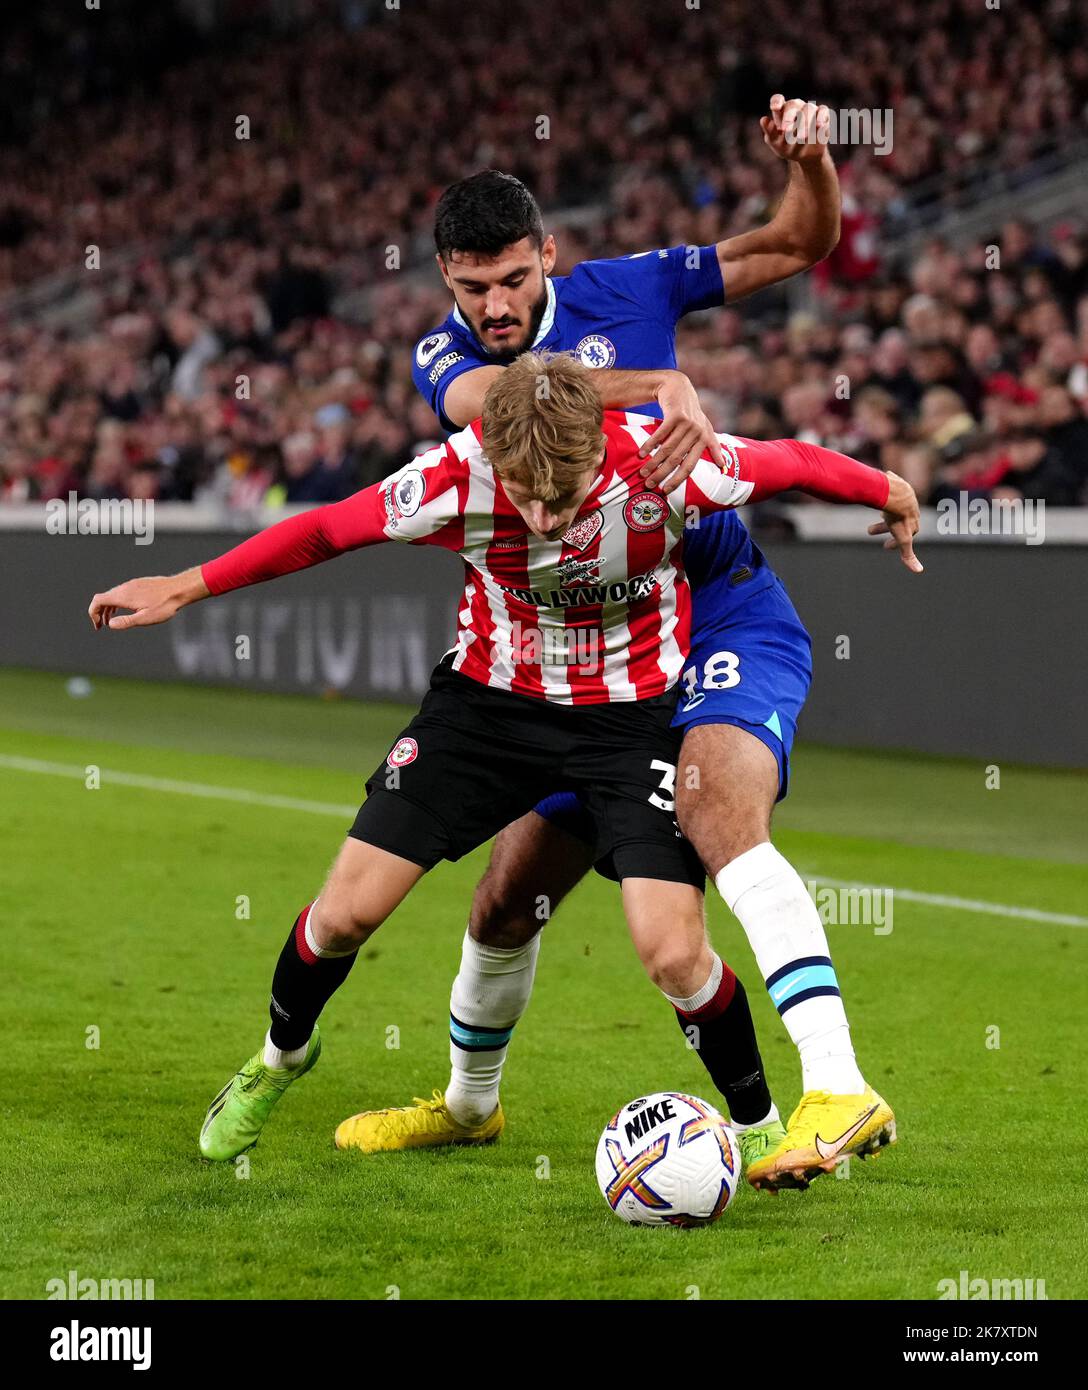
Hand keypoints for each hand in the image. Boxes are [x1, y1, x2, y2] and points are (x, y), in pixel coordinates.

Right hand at [88, 568, 207, 629]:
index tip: (98, 625)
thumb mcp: (145, 618)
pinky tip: (125, 610)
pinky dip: (117, 602)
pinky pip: (121, 592)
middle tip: (101, 626)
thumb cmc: (165, 605)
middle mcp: (125, 587)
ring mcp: (132, 584)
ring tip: (111, 621)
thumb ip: (127, 621)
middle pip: (103, 598)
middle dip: (99, 612)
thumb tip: (110, 624)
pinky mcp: (139, 583)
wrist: (179, 589)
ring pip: (112, 595)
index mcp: (123, 596)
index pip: (97, 601)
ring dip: (108, 608)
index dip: (93, 613)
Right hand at [637, 371, 724, 494]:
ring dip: (653, 462)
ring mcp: (687, 423)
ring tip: (642, 472)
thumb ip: (713, 446)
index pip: (689, 466)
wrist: (679, 388)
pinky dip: (649, 444)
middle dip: (661, 474)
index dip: (677, 480)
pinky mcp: (676, 415)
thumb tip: (724, 467)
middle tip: (649, 484)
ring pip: (667, 448)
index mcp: (704, 440)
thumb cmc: (691, 412)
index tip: (665, 491)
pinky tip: (640, 453)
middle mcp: (697, 433)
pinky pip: (660, 434)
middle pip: (676, 460)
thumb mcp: (705, 428)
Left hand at [760, 94, 831, 163]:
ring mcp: (809, 110)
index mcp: (781, 111)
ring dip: (804, 122)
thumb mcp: (776, 143)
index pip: (777, 100)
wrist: (805, 156)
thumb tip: (764, 120)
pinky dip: (821, 117)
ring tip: (801, 137)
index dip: (776, 102)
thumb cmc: (788, 147)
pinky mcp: (823, 115)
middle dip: (789, 117)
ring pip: (808, 108)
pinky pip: (823, 111)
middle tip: (786, 130)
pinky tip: (819, 126)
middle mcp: (796, 107)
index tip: (775, 108)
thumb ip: (770, 132)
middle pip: (793, 104)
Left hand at [868, 472, 922, 572]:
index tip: (884, 547)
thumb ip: (908, 554)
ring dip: (885, 511)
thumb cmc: (897, 517)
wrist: (892, 493)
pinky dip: (885, 492)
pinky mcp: (896, 482)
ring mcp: (904, 494)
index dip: (895, 542)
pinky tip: (875, 495)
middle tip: (869, 531)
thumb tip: (919, 571)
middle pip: (897, 520)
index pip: (907, 534)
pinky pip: (891, 487)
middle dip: (883, 527)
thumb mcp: (902, 538)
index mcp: (912, 520)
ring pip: (894, 504)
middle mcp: (910, 507)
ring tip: (874, 514)